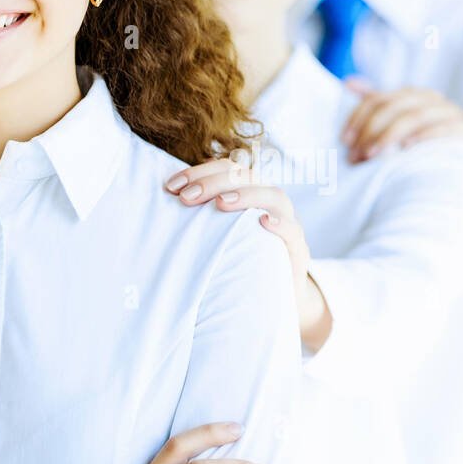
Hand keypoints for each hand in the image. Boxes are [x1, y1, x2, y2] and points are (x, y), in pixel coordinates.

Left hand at [164, 159, 330, 347]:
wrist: (277, 295)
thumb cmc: (242, 258)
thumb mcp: (220, 235)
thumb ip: (202, 217)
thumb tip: (164, 203)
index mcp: (249, 192)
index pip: (226, 168)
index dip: (198, 172)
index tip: (171, 186)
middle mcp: (269, 201)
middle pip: (246, 176)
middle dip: (214, 183)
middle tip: (186, 198)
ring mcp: (287, 223)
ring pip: (274, 196)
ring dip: (247, 196)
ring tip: (221, 203)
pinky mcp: (298, 249)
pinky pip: (294, 230)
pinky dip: (281, 224)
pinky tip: (263, 222)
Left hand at [341, 81, 462, 161]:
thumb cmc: (434, 139)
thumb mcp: (407, 119)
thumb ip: (380, 102)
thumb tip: (349, 83)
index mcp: (412, 95)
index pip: (378, 99)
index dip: (358, 118)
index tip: (344, 140)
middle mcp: (430, 100)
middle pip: (393, 107)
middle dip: (370, 130)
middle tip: (356, 154)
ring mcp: (449, 113)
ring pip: (414, 117)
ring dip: (389, 136)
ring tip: (373, 155)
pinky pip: (442, 129)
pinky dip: (422, 137)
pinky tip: (406, 148)